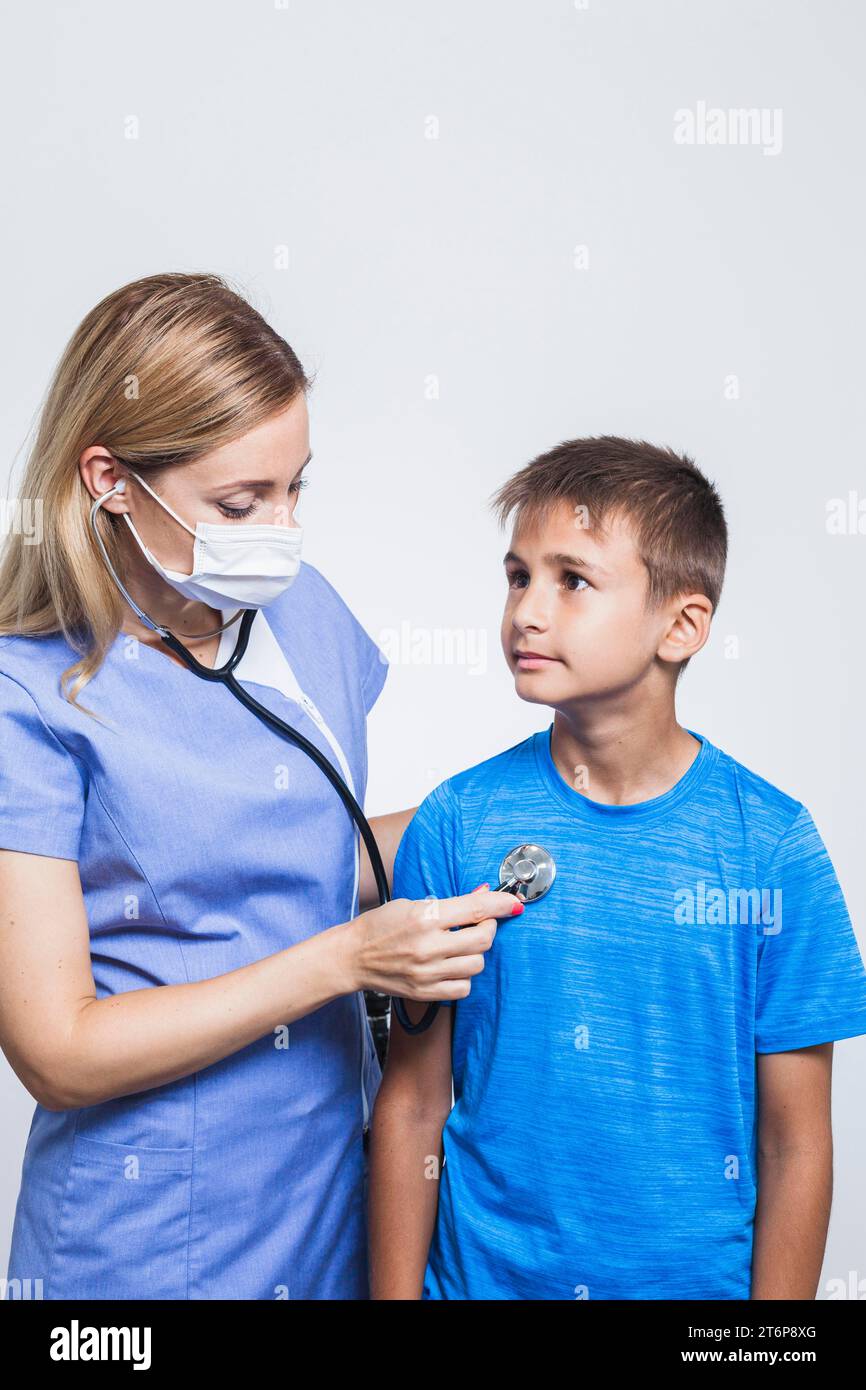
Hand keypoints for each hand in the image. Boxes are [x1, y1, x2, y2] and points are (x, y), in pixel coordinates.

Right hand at [340, 887, 520, 999]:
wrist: (352, 956)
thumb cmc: (380, 926)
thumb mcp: (411, 903)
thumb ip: (449, 903)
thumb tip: (484, 895)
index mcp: (424, 917)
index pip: (475, 908)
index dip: (500, 904)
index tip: (514, 903)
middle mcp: (428, 946)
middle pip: (482, 938)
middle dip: (488, 927)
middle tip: (479, 922)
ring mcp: (427, 973)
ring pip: (477, 964)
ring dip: (476, 952)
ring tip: (461, 945)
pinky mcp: (425, 992)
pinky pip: (464, 987)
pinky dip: (464, 976)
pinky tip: (452, 965)